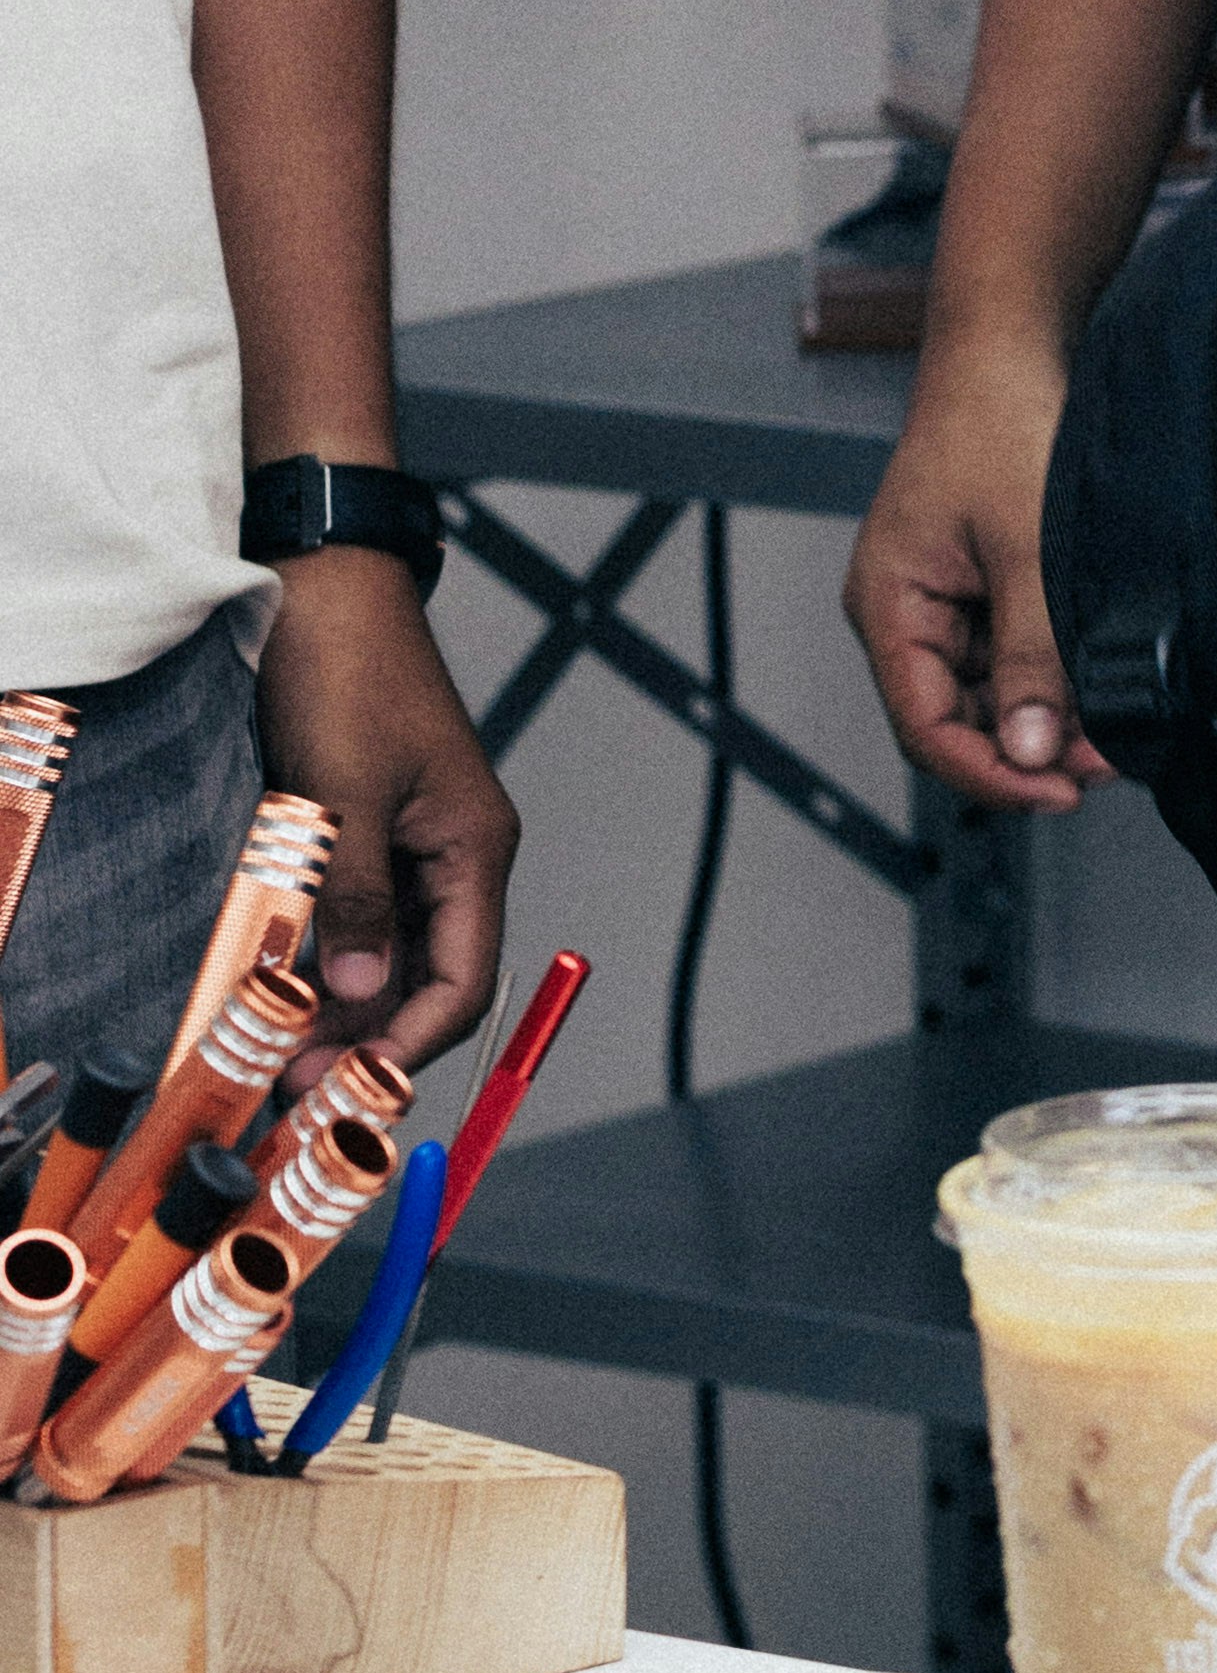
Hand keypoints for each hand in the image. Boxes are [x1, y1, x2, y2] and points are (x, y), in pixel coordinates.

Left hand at [249, 558, 515, 1071]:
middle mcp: (454, 854)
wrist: (324, 588)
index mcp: (475, 845)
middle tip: (299, 1079)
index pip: (465, 979)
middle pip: (430, 978)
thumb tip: (358, 989)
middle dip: (372, 1037)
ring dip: (346, 1004)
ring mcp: (412, 845)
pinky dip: (327, 958)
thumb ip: (355, 895)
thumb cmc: (349, 668)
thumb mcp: (343, 789)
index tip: (353, 1085)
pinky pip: (359, 918)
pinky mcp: (369, 832)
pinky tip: (286, 984)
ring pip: (391, 955)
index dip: (412, 1041)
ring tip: (285, 1046)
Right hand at [848, 328, 1101, 820]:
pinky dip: (1054, 676)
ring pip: (992, 694)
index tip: (1057, 790)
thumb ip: (1030, 654)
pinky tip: (1098, 682)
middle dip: (1028, 749)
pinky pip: (1014, 655)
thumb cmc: (999, 423)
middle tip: (1105, 761)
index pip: (924, 728)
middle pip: (958, 720)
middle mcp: (909, 613)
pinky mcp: (986, 586)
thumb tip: (1029, 748)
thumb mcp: (1027, 549)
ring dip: (1047, 716)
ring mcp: (948, 602)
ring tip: (1112, 725)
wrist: (1012, 348)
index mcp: (889, 607)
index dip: (990, 773)